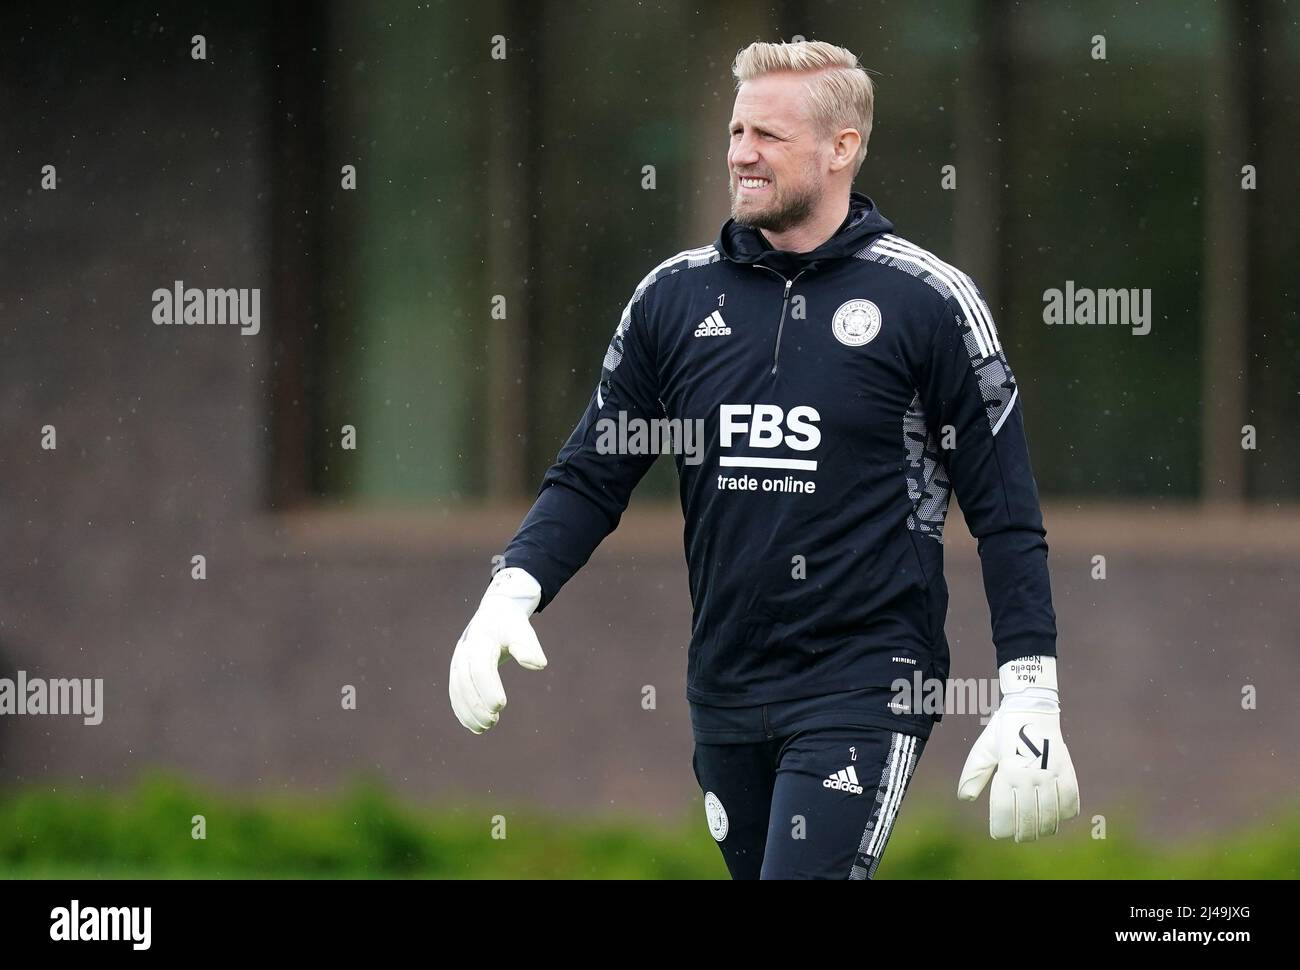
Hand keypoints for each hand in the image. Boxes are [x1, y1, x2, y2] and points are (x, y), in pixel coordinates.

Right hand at [449, 567, 546, 733]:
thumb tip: (539, 665)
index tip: (501, 706)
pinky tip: (474, 726)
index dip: (488, 688)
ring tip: (484, 728)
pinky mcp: (457, 670)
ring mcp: (458, 661)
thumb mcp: (522, 630)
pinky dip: (462, 710)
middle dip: (476, 704)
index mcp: (480, 640)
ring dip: (468, 711)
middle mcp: (464, 651)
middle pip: (465, 681)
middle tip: (492, 722)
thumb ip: (528, 647)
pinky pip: (455, 692)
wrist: (494, 613)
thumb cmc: (511, 624)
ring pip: (457, 689)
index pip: (480, 667)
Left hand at [957, 661, 1079, 841]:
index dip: (1001, 828)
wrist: (1032, 708)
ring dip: (1044, 827)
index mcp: (1007, 771)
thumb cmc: (1003, 731)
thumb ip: (974, 774)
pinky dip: (1065, 813)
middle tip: (1019, 837)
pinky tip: (1058, 817)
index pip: (1004, 811)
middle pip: (1027, 817)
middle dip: (1022, 833)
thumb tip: (964, 798)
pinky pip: (1070, 800)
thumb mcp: (984, 750)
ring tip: (1037, 832)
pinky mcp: (1066, 770)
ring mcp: (1050, 774)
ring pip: (1050, 813)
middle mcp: (1030, 775)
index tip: (998, 834)